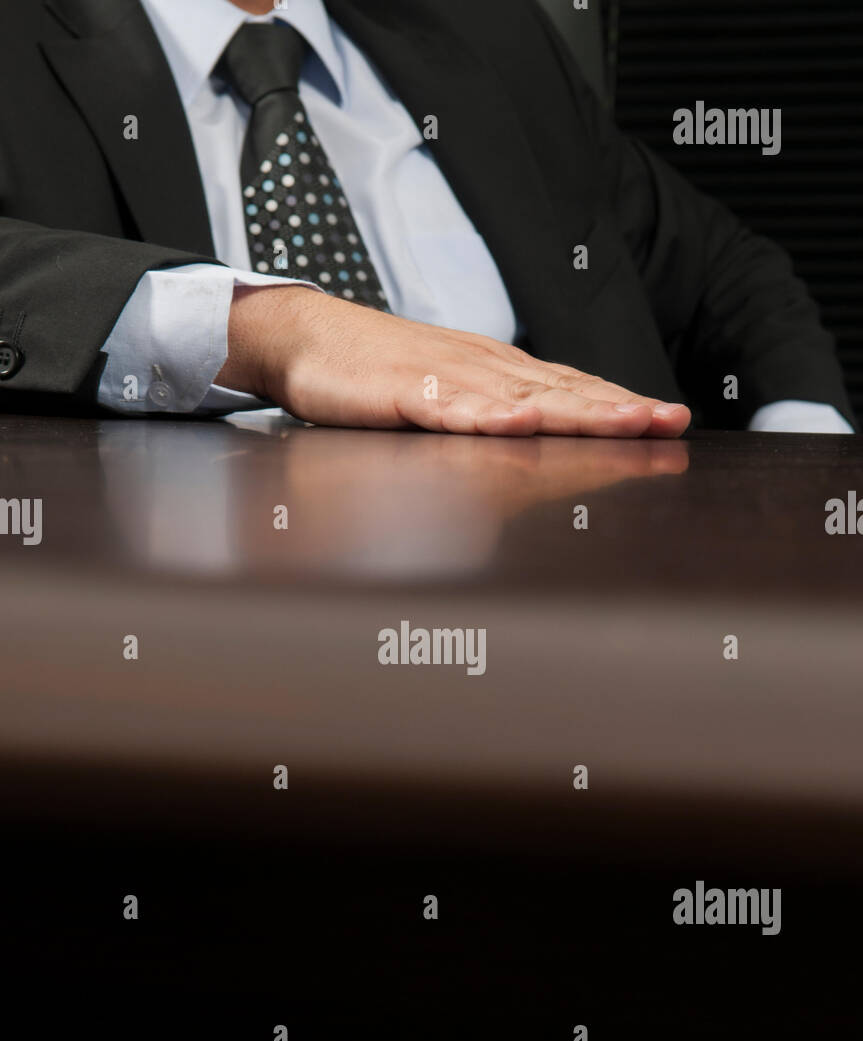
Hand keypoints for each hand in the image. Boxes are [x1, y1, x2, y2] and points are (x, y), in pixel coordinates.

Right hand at [216, 286, 690, 436]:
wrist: (306, 336)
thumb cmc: (376, 370)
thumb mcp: (446, 391)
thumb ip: (491, 411)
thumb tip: (539, 434)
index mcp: (495, 371)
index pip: (572, 386)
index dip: (622, 402)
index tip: (671, 418)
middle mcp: (482, 369)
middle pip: (562, 391)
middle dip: (619, 408)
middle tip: (669, 422)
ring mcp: (445, 379)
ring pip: (520, 399)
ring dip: (574, 411)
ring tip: (622, 423)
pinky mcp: (404, 393)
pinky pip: (450, 408)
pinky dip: (486, 417)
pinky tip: (517, 425)